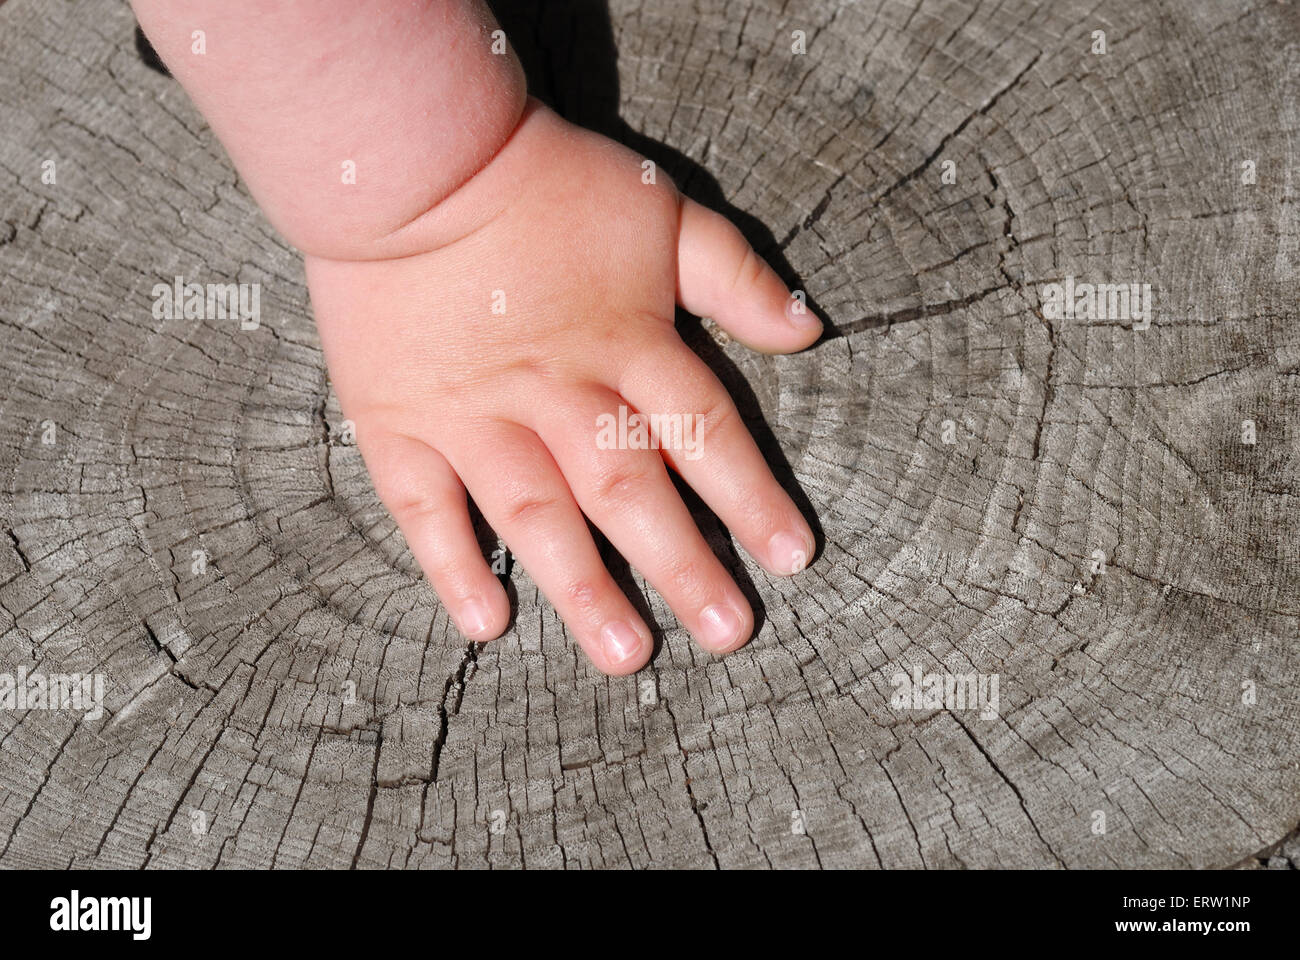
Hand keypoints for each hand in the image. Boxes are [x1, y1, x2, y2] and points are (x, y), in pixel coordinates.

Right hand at [306, 99, 820, 673]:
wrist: (411, 158)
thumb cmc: (544, 182)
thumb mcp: (662, 210)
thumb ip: (735, 275)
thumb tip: (809, 330)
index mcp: (626, 344)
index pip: (705, 434)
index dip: (752, 497)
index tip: (793, 558)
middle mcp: (557, 392)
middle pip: (632, 491)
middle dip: (685, 566)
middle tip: (729, 633)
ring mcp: (475, 415)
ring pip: (538, 515)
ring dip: (584, 588)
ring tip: (628, 654)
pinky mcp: (401, 423)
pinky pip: (425, 507)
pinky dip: (452, 565)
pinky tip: (488, 623)